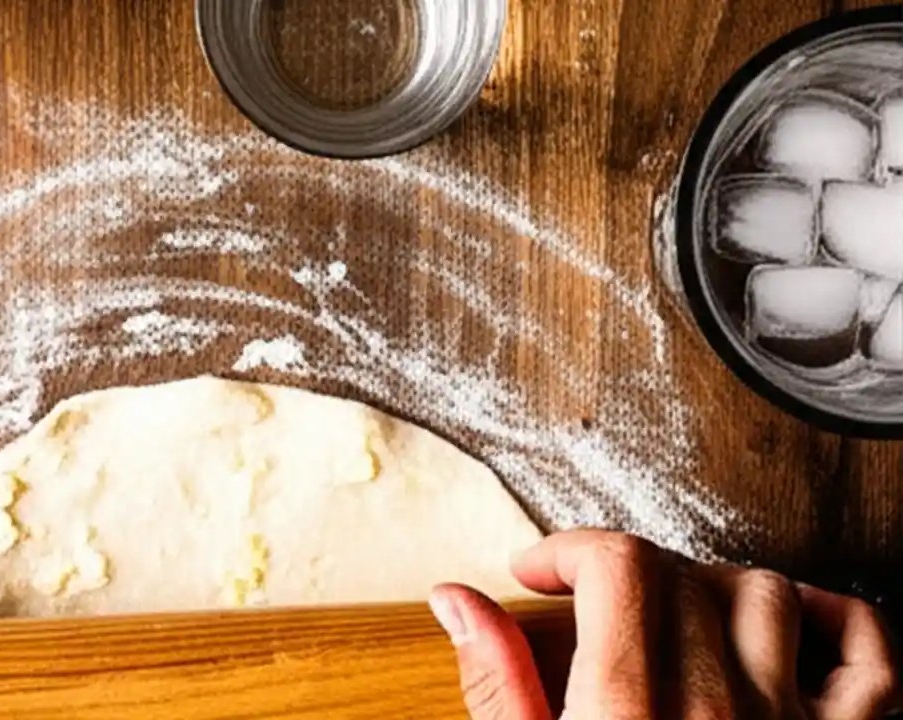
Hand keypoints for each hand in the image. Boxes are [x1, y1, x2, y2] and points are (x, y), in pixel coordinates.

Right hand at [429, 529, 899, 718]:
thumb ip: (495, 685)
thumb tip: (457, 600)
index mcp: (627, 714)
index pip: (618, 565)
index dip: (568, 547)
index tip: (542, 571)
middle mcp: (717, 713)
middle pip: (679, 571)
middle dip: (624, 571)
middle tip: (594, 607)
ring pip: (764, 594)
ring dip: (711, 588)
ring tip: (674, 617)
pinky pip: (871, 657)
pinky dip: (835, 620)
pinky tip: (788, 625)